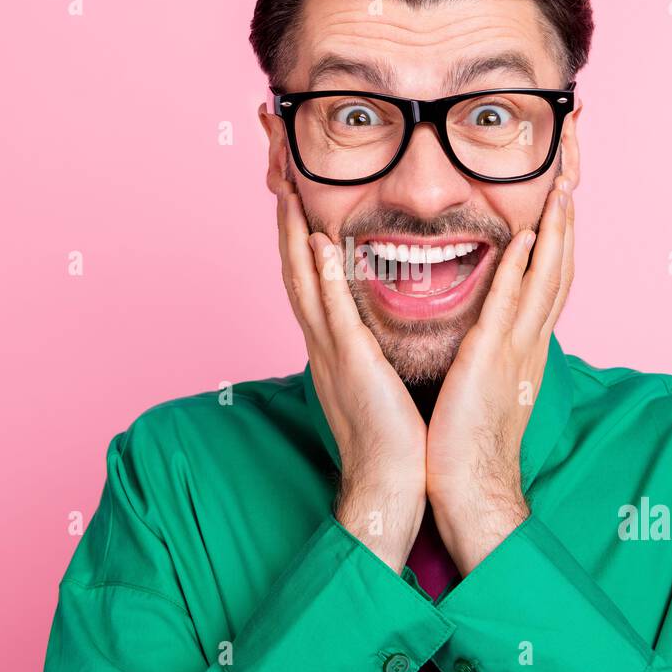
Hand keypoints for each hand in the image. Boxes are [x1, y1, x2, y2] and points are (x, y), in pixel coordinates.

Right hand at [275, 182, 427, 570]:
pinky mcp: (353, 366)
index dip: (300, 245)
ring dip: (296, 241)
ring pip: (305, 286)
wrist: (389, 484)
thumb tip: (371, 332)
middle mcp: (323, 347)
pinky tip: (322, 246)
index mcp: (331, 350)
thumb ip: (368, 352)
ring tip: (289, 200)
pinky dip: (324, 279)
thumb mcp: (376, 384)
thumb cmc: (391, 440)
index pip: (309, 286)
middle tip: (281, 187)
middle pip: (296, 277)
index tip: (298, 208)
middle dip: (287, 231)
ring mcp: (333, 355)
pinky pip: (335, 315)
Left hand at [425, 172, 575, 574]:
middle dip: (566, 226)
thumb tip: (484, 336)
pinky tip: (527, 237)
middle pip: (559, 273)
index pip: (549, 286)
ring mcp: (515, 350)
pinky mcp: (490, 358)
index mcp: (527, 351)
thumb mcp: (484, 388)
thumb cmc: (468, 445)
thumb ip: (490, 357)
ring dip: (555, 233)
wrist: (470, 488)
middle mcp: (530, 344)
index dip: (558, 245)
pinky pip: (509, 304)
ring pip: (545, 280)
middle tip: (570, 181)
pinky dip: (520, 268)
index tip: (560, 207)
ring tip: (561, 191)